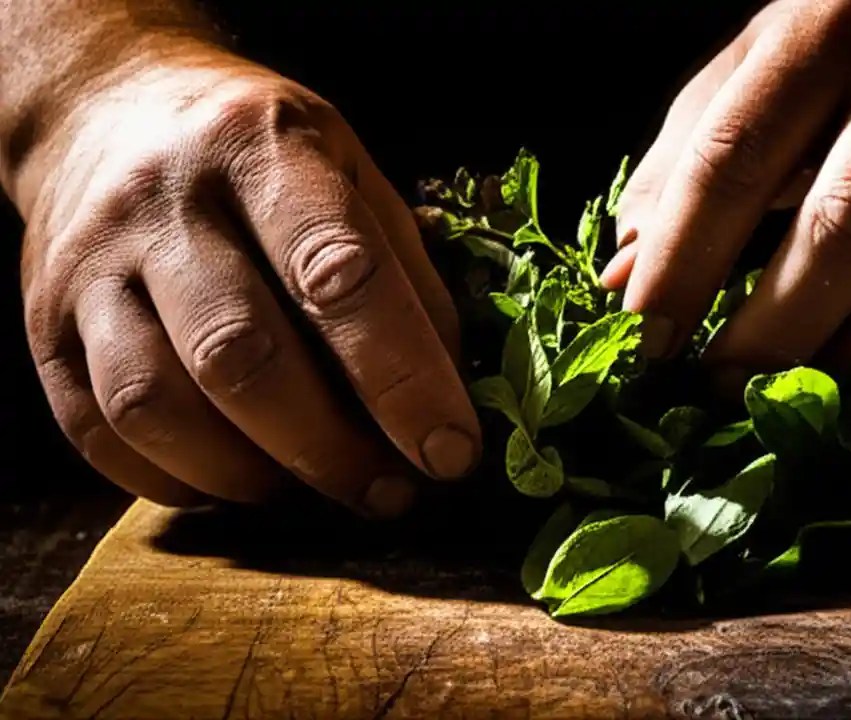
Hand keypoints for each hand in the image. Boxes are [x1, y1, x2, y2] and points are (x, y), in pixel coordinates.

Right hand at [19, 46, 479, 516]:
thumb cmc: (260, 155)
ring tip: (313, 489)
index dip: (404, 380)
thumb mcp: (354, 173)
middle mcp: (164, 200)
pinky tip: (236, 480)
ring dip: (249, 476)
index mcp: (265, 149)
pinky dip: (176, 480)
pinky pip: (99, 432)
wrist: (111, 110)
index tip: (449, 452)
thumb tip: (445, 397)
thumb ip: (405, 275)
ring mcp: (91, 264)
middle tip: (391, 493)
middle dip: (330, 450)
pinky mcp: (44, 322)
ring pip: (157, 404)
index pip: (341, 275)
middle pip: (241, 356)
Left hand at [604, 0, 850, 388]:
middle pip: (846, 227)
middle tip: (723, 390)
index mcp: (817, 42)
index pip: (734, 161)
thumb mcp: (740, 80)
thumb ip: (677, 173)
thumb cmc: (833, 63)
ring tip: (813, 406)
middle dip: (775, 332)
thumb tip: (624, 281)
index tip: (648, 343)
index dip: (683, 262)